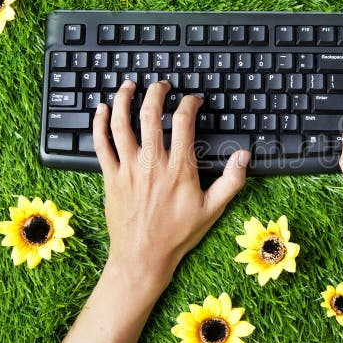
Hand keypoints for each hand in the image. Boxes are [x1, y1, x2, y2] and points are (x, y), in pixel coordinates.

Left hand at [93, 80, 249, 286]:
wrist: (143, 258)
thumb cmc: (178, 235)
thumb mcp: (213, 209)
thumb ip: (231, 181)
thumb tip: (244, 156)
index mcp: (179, 168)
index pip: (183, 122)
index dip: (189, 104)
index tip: (193, 100)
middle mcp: (152, 163)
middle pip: (150, 114)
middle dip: (156, 92)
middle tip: (161, 85)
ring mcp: (128, 169)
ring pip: (120, 124)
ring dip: (123, 100)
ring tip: (129, 86)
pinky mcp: (110, 177)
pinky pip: (101, 144)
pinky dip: (98, 124)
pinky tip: (100, 110)